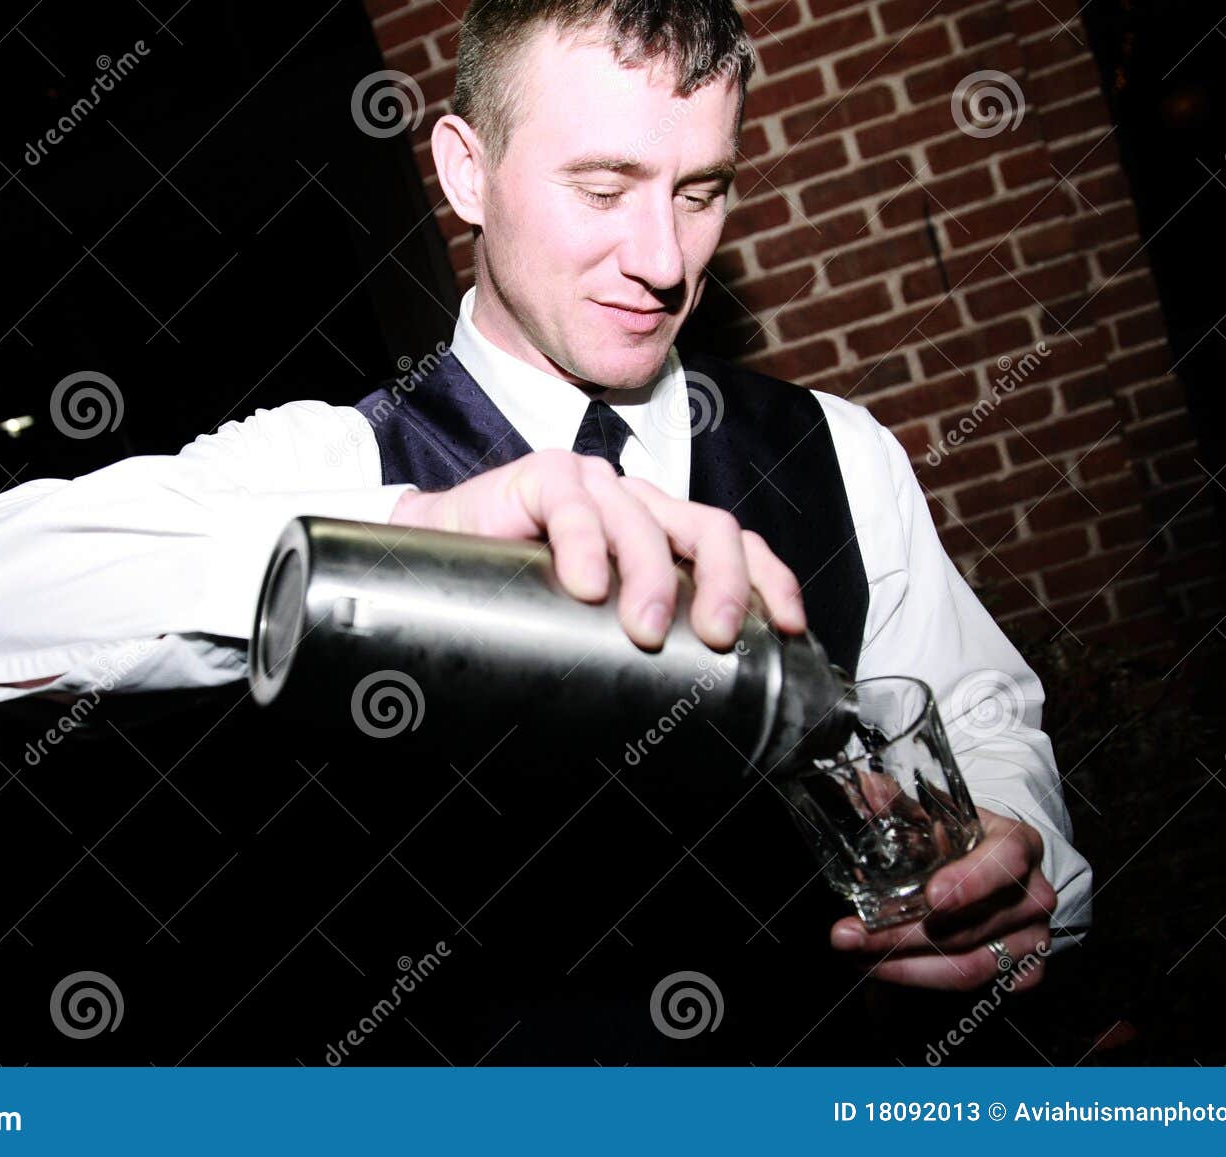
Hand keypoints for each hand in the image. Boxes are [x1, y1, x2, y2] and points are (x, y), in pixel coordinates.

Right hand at [389, 449, 806, 650]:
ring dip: (651, 578)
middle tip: (718, 637)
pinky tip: (585, 584)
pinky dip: (584, 547)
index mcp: (660, 532)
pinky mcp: (542, 477)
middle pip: (709, 526)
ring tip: (644, 630)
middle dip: (727, 582)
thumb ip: (631, 643)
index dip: (770, 579)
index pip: (734, 544)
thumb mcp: (591, 622)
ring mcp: (592, 486)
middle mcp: (636, 503)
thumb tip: (684, 723)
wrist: (436, 553)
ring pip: (643, 521)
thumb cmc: (520, 593)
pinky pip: (573, 507)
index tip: (789, 628)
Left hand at [827, 806, 1058, 990]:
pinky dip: (927, 982)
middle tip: (849, 934)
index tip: (931, 897)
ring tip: (854, 955)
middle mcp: (1034, 893)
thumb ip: (901, 804)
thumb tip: (866, 785)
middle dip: (902, 936)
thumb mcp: (940, 813)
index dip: (971, 881)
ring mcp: (1035, 936)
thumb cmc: (966, 838)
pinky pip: (980, 989)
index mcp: (1018, 843)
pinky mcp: (1028, 970)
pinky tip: (887, 970)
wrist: (1002, 866)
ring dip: (905, 967)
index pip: (1005, 862)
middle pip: (971, 927)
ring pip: (971, 966)